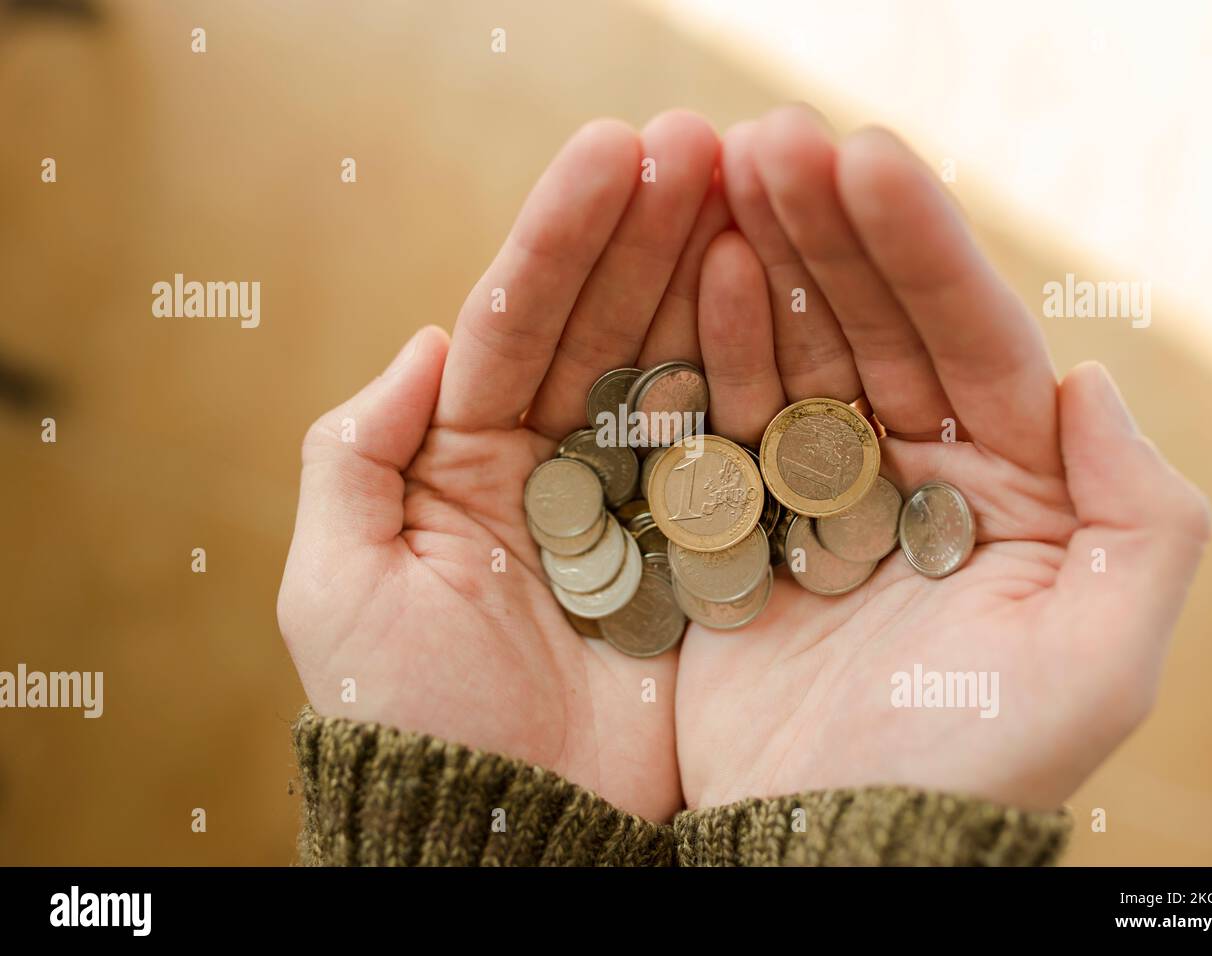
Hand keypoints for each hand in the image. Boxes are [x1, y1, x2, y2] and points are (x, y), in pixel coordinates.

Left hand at [277, 112, 725, 822]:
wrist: (513, 836)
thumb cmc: (411, 720)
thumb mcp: (339, 585)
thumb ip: (356, 456)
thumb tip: (421, 342)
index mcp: (467, 461)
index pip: (516, 324)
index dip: (562, 237)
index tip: (615, 152)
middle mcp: (558, 468)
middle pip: (605, 327)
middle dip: (648, 232)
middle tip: (704, 140)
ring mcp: (642, 507)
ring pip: (675, 368)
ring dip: (709, 275)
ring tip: (753, 184)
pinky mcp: (709, 555)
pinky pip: (735, 451)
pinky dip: (758, 377)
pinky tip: (784, 296)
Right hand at [674, 107, 1211, 810]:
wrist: (831, 849)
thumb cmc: (970, 768)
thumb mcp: (1098, 663)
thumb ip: (1139, 520)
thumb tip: (1092, 385)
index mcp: (1010, 489)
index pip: (971, 341)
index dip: (921, 248)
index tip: (864, 156)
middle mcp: (915, 474)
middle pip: (876, 326)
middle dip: (829, 227)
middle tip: (770, 135)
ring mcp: (821, 492)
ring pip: (799, 352)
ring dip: (767, 260)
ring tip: (722, 172)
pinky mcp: (742, 520)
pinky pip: (728, 415)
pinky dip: (716, 345)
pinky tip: (704, 274)